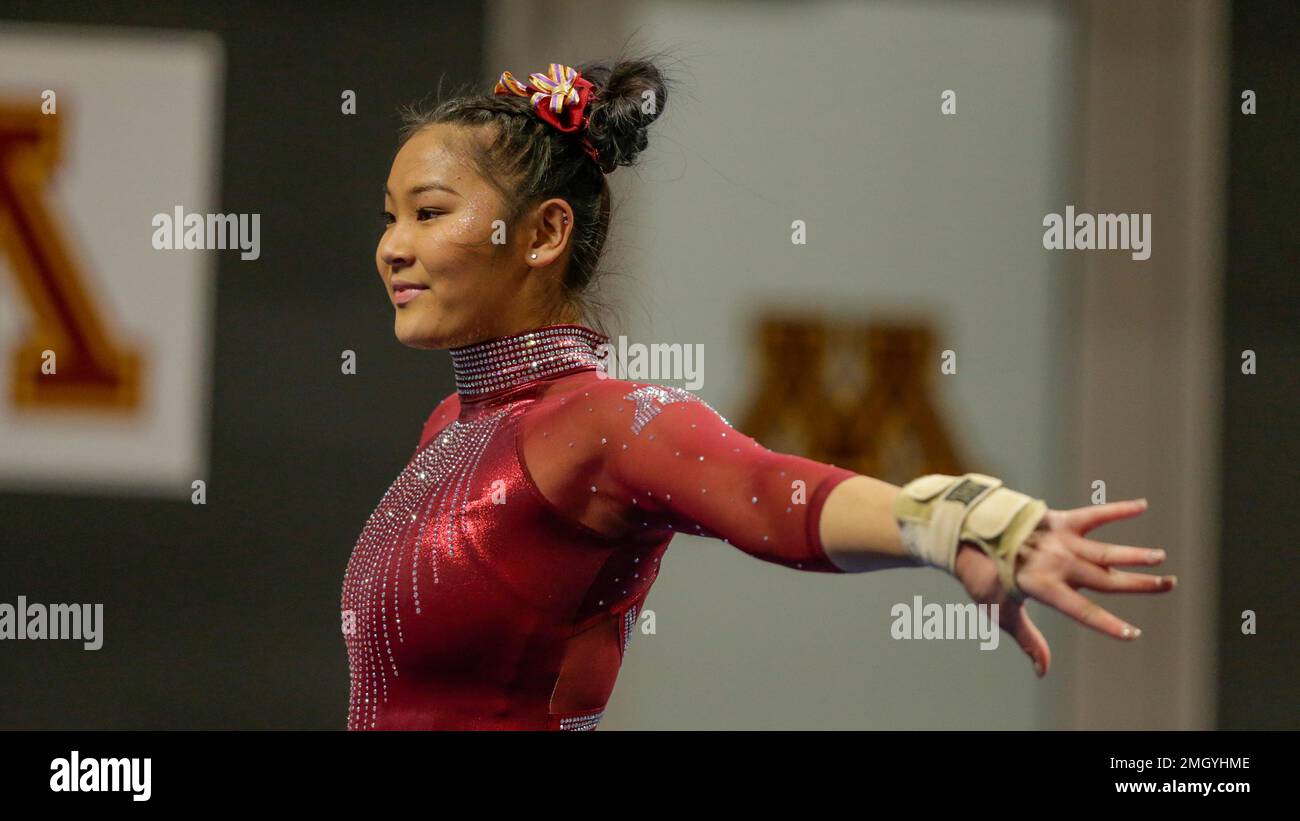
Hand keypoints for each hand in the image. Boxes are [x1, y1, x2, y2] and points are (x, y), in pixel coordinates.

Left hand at [952, 498, 1175, 678]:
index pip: (1082, 611)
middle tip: (1169, 584)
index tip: (1133, 633)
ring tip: (1159, 557)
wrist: (964, 532)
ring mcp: (1059, 539)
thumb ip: (1028, 639)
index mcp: (1043, 587)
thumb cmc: (981, 576)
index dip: (1107, 624)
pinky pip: (1093, 514)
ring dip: (1134, 554)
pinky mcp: (1058, 519)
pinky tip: (1142, 505)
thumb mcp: (1000, 612)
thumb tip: (1043, 671)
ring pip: (1104, 550)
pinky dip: (1116, 509)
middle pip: (1104, 578)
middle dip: (1137, 583)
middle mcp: (1056, 562)